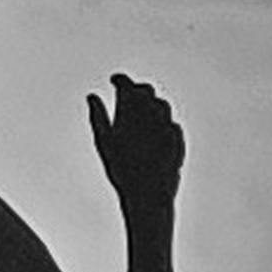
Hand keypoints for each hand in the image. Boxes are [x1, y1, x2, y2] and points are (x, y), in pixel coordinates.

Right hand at [89, 73, 184, 201]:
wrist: (149, 191)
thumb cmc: (121, 168)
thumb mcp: (103, 140)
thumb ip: (98, 116)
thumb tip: (92, 97)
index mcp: (132, 110)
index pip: (127, 84)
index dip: (120, 79)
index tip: (114, 80)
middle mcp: (154, 114)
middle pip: (147, 91)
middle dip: (137, 89)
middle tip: (128, 93)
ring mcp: (169, 125)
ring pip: (163, 105)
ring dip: (151, 103)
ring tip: (141, 109)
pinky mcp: (179, 139)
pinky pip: (171, 123)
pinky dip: (162, 121)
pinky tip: (155, 128)